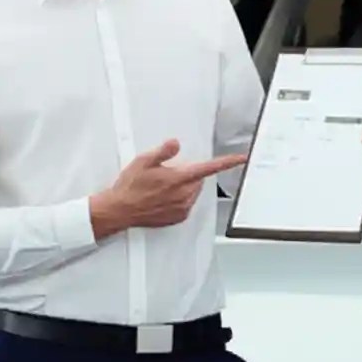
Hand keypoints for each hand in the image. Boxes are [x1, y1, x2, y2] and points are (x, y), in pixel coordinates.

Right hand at [91, 139, 246, 236]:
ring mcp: (182, 208)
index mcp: (178, 178)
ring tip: (161, 187)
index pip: (209, 168)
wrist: (120, 210)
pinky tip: (162, 197)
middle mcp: (184, 195)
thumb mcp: (144, 161)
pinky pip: (186, 204)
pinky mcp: (178, 217)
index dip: (228, 162)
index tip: (241, 158)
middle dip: (188, 173)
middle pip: (198, 179)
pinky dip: (180, 198)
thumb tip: (176, 144)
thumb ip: (163, 151)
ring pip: (193, 191)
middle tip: (167, 173)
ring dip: (184, 186)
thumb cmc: (130, 186)